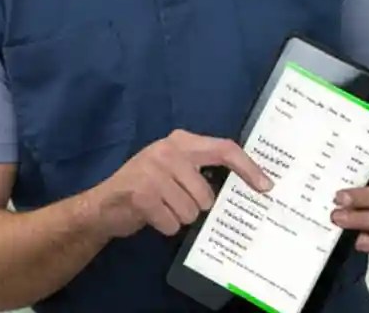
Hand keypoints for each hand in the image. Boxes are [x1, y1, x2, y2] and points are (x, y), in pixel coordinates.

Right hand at [90, 130, 272, 239]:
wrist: (103, 205)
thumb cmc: (146, 188)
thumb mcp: (173, 170)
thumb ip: (199, 171)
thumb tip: (244, 187)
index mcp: (180, 142)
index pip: (224, 149)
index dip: (248, 168)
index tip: (266, 187)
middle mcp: (167, 151)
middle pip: (207, 194)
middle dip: (195, 208)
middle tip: (174, 202)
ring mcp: (153, 171)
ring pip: (191, 211)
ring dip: (178, 218)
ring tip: (160, 208)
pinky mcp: (142, 194)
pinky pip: (171, 223)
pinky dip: (163, 227)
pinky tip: (150, 216)